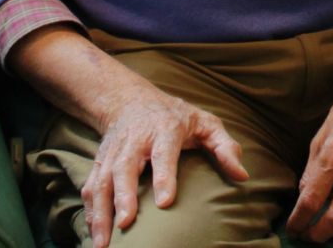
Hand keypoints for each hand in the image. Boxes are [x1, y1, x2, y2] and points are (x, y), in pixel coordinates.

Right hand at [81, 77, 246, 247]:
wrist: (131, 100)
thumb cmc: (176, 117)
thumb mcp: (205, 123)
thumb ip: (224, 147)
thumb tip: (242, 175)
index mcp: (165, 128)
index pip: (164, 152)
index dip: (164, 176)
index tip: (165, 202)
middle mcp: (136, 139)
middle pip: (126, 165)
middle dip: (125, 194)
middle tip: (127, 223)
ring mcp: (114, 151)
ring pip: (103, 178)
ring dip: (102, 210)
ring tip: (104, 241)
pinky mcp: (99, 162)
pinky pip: (90, 186)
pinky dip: (90, 211)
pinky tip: (94, 234)